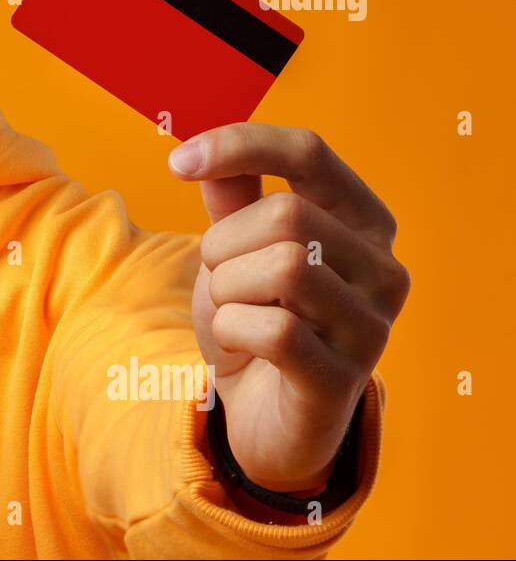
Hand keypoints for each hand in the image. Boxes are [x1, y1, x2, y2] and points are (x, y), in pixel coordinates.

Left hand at [168, 123, 409, 492]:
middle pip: (286, 215)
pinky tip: (241, 349)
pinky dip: (231, 333)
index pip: (309, 153)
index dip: (239, 146)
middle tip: (223, 283)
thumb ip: (232, 197)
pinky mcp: (344, 378)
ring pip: (284, 268)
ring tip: (234, 314)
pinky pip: (273, 330)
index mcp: (363, 220)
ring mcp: (372, 326)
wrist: (269, 414)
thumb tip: (204, 152)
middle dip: (225, 245)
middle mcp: (384, 267)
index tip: (178, 162)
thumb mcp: (239, 249)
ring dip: (228, 289)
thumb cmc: (260, 318)